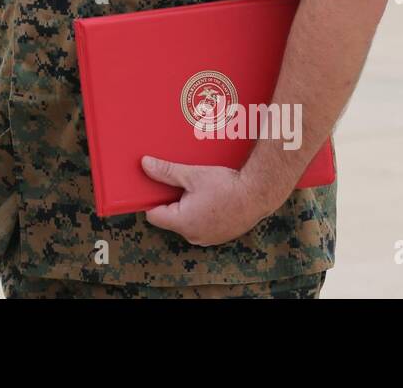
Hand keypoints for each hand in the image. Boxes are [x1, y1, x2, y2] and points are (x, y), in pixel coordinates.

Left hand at [139, 156, 283, 245]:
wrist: (258, 193)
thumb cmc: (226, 185)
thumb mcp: (192, 174)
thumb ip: (166, 172)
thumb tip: (145, 164)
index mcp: (183, 223)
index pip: (154, 215)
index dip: (152, 199)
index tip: (156, 186)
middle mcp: (193, 236)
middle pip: (170, 218)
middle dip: (171, 201)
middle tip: (179, 183)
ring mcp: (207, 238)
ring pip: (186, 222)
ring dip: (187, 207)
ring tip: (197, 190)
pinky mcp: (219, 236)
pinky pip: (201, 225)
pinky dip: (201, 213)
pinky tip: (209, 199)